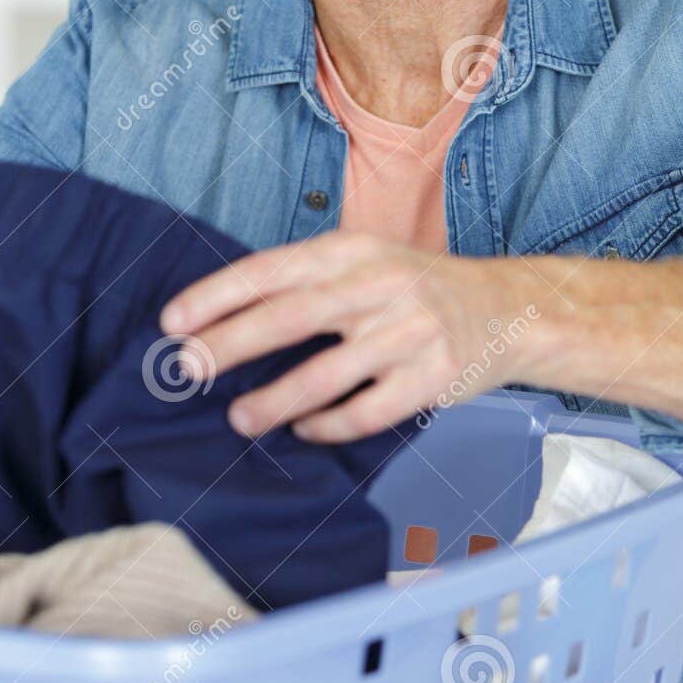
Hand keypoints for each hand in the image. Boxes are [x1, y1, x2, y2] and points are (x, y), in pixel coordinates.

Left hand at [159, 232, 531, 440]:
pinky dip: (326, 426)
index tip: (173, 322)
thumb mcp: (366, 260)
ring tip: (238, 418)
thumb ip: (308, 279)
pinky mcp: (432, 378)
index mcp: (354, 251)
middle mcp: (381, 286)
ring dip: (273, 400)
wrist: (508, 309)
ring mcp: (409, 333)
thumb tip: (223, 316)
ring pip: (325, 375)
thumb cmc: (417, 288)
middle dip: (230, 344)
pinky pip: (365, 412)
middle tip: (187, 369)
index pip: (272, 270)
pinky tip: (305, 431)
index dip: (217, 295)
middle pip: (290, 317)